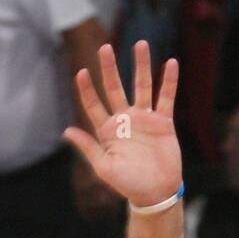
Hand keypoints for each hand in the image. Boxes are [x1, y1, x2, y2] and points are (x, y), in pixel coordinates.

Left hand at [66, 41, 180, 208]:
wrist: (155, 193)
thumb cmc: (128, 184)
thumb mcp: (104, 167)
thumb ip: (88, 147)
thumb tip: (66, 130)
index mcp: (108, 131)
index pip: (94, 105)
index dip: (87, 90)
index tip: (81, 73)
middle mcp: (125, 120)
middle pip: (115, 88)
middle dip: (110, 69)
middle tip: (105, 48)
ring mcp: (144, 119)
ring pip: (142, 86)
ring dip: (141, 65)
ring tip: (140, 44)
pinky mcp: (163, 122)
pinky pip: (166, 98)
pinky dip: (169, 82)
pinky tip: (171, 63)